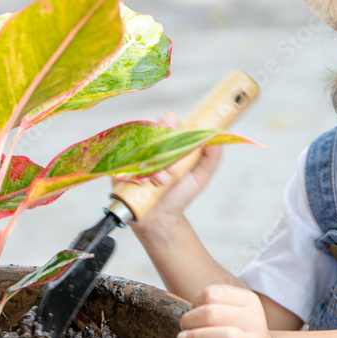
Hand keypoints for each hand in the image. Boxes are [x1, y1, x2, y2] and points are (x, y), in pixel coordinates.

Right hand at [127, 111, 222, 229]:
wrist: (163, 218)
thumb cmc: (180, 194)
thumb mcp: (201, 175)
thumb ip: (211, 154)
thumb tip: (217, 130)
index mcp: (168, 141)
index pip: (167, 119)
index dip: (171, 122)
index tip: (178, 134)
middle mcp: (149, 146)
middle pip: (149, 129)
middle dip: (163, 146)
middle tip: (174, 168)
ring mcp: (132, 158)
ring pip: (138, 148)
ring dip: (153, 166)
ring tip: (164, 182)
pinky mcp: (119, 172)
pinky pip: (124, 165)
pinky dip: (138, 175)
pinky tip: (147, 186)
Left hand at [176, 285, 275, 337]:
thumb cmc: (239, 333)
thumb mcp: (234, 312)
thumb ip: (214, 306)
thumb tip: (187, 314)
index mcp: (249, 301)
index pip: (212, 294)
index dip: (195, 304)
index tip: (192, 314)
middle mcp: (254, 321)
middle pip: (213, 314)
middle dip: (190, 320)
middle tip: (183, 328)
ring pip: (224, 335)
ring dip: (196, 337)